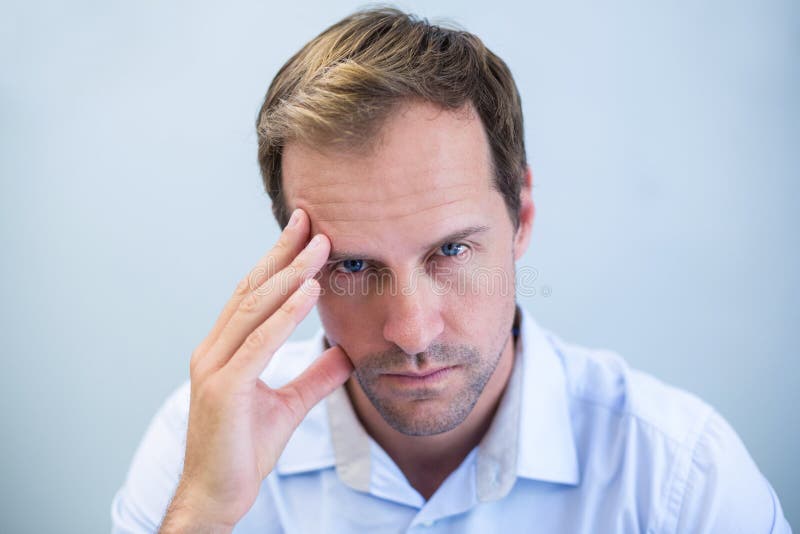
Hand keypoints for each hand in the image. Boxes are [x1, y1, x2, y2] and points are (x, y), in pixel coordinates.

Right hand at [159, 208, 352, 532]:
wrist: (217, 495)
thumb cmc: (244, 450)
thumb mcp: (289, 405)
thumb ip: (316, 376)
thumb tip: (345, 352)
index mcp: (224, 351)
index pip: (253, 295)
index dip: (278, 261)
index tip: (305, 232)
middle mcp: (214, 350)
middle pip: (251, 289)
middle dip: (281, 252)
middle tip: (309, 218)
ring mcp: (215, 368)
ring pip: (255, 308)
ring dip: (289, 274)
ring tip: (319, 246)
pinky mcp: (225, 389)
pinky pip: (260, 342)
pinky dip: (286, 314)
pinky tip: (310, 291)